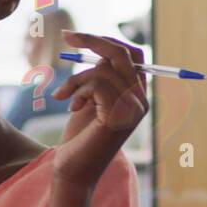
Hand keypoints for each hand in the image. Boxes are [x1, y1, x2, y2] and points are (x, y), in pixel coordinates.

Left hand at [51, 30, 148, 189]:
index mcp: (136, 96)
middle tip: (65, 35)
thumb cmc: (78, 138)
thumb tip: (96, 46)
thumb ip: (99, 77)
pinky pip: (97, 83)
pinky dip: (78, 90)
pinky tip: (71, 108)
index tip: (76, 35)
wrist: (71, 171)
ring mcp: (133, 109)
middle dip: (92, 40)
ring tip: (64, 97)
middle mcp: (141, 102)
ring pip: (103, 69)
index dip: (106, 40)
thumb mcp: (90, 100)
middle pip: (122, 54)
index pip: (132, 55)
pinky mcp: (120, 116)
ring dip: (76, 80)